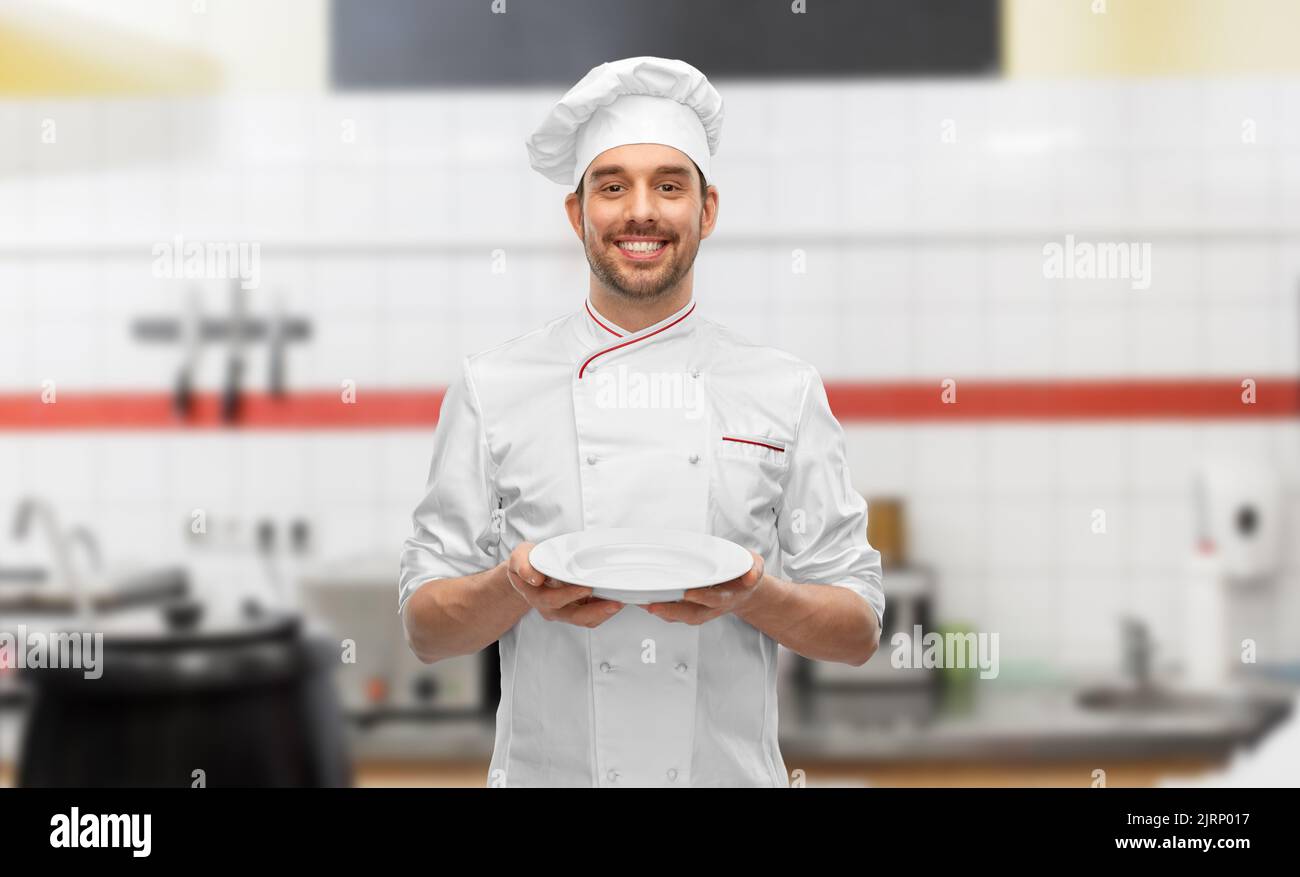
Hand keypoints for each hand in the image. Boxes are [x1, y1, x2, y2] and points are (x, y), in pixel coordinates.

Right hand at [505, 541, 624, 626]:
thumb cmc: (528, 564)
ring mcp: (565, 611)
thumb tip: (534, 578)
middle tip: (614, 602)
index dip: (569, 595)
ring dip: (604, 612)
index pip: (553, 599)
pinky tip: (616, 600)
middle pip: (575, 616)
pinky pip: (592, 616)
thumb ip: (522, 564)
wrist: (529, 574)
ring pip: (586, 619)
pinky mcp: (577, 609)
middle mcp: (551, 608)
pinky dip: (605, 610)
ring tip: (620, 602)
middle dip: (596, 610)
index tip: (586, 588)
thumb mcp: (520, 557)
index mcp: (537, 595)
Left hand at [642, 551, 765, 624]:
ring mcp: (702, 609)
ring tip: (643, 603)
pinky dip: (661, 609)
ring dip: (662, 612)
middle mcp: (712, 606)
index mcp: (727, 596)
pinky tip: (646, 601)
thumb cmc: (744, 575)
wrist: (744, 591)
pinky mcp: (692, 608)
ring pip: (681, 616)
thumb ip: (754, 570)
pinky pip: (675, 612)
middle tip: (653, 605)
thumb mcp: (754, 566)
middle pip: (692, 614)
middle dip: (672, 611)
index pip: (714, 599)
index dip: (702, 597)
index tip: (689, 593)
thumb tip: (751, 577)